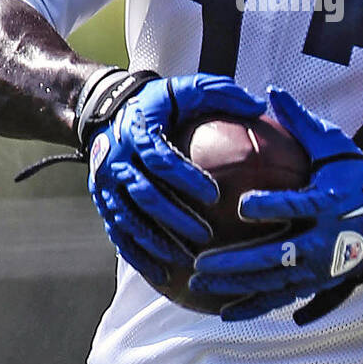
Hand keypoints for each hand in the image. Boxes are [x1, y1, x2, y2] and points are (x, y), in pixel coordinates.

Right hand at [88, 73, 264, 290]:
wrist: (106, 109)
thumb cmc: (159, 101)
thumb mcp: (186, 89)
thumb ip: (220, 94)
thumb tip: (259, 105)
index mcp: (139, 131)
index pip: (162, 158)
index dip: (186, 177)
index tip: (214, 195)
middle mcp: (117, 160)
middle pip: (145, 194)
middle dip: (175, 218)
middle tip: (206, 235)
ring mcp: (106, 184)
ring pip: (129, 219)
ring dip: (157, 242)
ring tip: (187, 260)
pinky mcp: (102, 202)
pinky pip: (119, 234)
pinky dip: (138, 255)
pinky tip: (162, 274)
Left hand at [189, 87, 362, 322]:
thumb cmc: (353, 175)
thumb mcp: (333, 146)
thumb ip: (301, 123)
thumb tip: (271, 91)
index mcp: (329, 202)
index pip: (297, 206)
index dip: (272, 208)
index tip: (242, 206)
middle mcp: (325, 241)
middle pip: (277, 256)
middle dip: (238, 262)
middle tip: (201, 261)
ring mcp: (320, 268)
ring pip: (273, 282)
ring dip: (236, 284)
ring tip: (200, 282)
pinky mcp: (316, 283)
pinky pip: (282, 299)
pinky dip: (255, 307)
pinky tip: (224, 312)